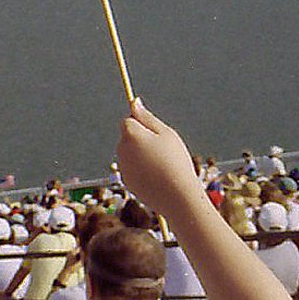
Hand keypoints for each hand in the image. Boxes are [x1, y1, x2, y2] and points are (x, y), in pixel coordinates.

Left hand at [115, 100, 204, 214]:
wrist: (176, 196)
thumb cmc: (174, 161)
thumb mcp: (166, 133)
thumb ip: (147, 117)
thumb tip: (134, 102)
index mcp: (130, 135)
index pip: (127, 120)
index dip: (142, 124)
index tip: (156, 134)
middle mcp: (121, 150)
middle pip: (127, 137)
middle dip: (140, 139)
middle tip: (162, 150)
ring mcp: (123, 167)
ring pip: (130, 154)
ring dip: (140, 155)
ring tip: (161, 164)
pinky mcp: (127, 181)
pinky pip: (133, 169)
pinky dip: (141, 170)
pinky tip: (157, 177)